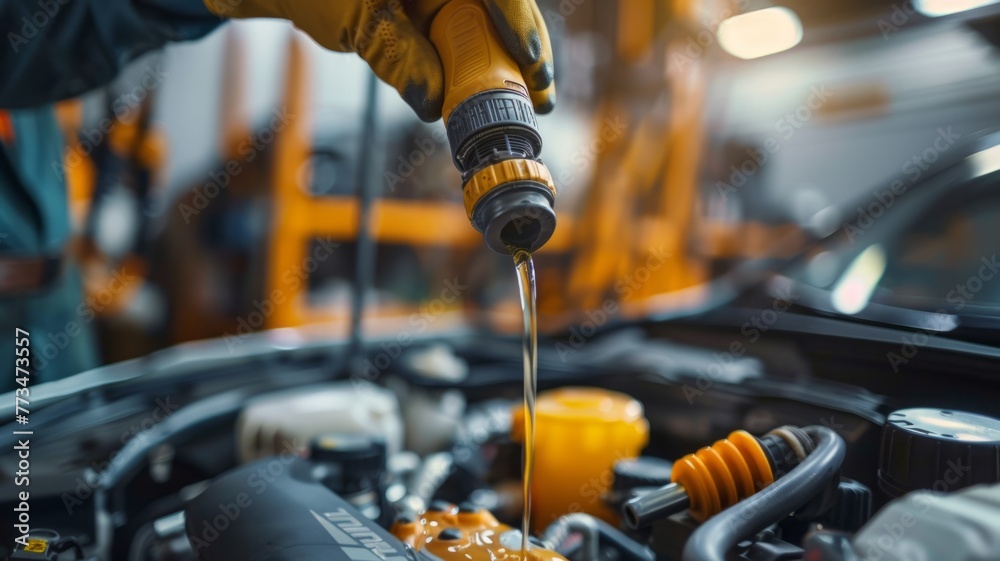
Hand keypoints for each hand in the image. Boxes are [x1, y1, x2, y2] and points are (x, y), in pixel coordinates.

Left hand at [203, 0, 555, 121]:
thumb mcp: (349, 16)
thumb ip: (396, 53)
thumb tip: (436, 100)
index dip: (519, 24)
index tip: (531, 66)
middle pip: (496, 1)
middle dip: (519, 42)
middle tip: (536, 91)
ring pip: (478, 12)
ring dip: (495, 52)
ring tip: (516, 92)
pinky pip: (450, 21)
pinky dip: (463, 50)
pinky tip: (474, 79)